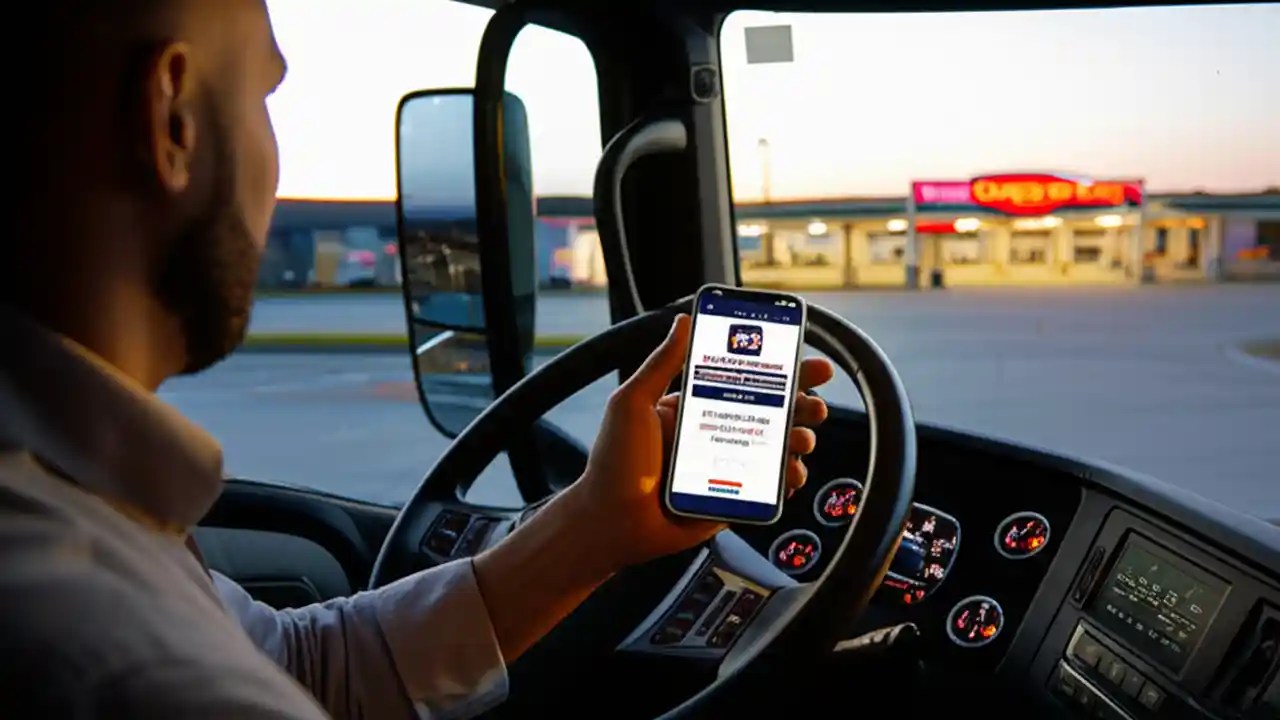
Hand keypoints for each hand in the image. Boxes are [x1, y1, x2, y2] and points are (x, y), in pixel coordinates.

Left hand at [566, 312, 834, 574]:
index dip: (781, 370)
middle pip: (772, 413)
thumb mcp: (633, 403)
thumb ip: (661, 364)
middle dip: (802, 406)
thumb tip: (683, 321)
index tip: (808, 361)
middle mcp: (714, 434)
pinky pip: (769, 487)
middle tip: (814, 406)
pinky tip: (791, 474)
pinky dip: (787, 479)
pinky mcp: (731, 499)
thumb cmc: (614, 462)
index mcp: (694, 407)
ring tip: (801, 441)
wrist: (610, 522)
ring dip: (799, 441)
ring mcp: (726, 467)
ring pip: (777, 449)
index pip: (745, 380)